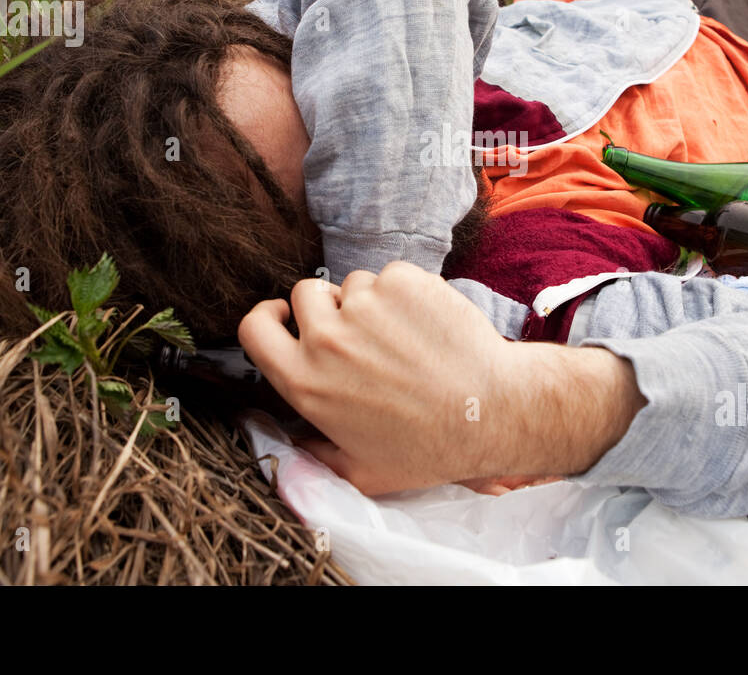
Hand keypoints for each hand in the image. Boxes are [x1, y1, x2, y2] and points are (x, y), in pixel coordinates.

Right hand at [238, 261, 645, 496]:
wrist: (493, 411)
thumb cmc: (429, 449)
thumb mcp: (360, 472)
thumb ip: (315, 457)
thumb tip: (289, 445)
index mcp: (305, 381)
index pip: (253, 328)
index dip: (268, 317)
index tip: (286, 318)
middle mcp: (327, 338)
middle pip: (305, 294)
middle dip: (328, 307)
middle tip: (361, 334)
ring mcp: (366, 304)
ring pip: (355, 283)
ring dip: (373, 302)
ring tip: (406, 339)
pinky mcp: (404, 281)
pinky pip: (392, 274)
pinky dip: (407, 292)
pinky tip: (428, 325)